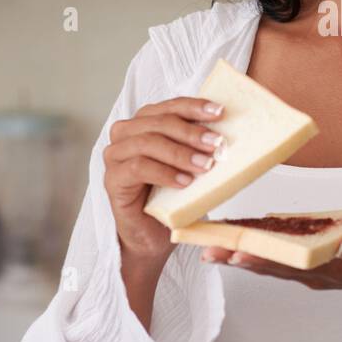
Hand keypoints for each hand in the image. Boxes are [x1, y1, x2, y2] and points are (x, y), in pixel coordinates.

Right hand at [103, 96, 224, 261]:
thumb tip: (229, 134)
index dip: (194, 107)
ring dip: (180, 153)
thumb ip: (200, 147)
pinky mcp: (112, 179)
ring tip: (204, 166)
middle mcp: (126, 134)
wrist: (154, 235)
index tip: (220, 112)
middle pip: (159, 121)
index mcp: (145, 123)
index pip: (170, 106)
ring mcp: (116, 156)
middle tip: (217, 144)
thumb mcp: (191, 166)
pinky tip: (184, 182)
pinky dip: (164, 173)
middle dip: (191, 131)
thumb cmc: (172, 197)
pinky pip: (137, 168)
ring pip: (147, 142)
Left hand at [200, 223, 341, 303]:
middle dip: (241, 258)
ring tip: (212, 251)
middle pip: (274, 266)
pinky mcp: (312, 265)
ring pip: (272, 264)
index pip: (294, 263)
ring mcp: (313, 271)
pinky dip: (257, 252)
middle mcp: (318, 273)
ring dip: (242, 257)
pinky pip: (280, 259)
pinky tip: (238, 246)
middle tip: (210, 252)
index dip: (266, 258)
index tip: (240, 254)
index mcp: (336, 267)